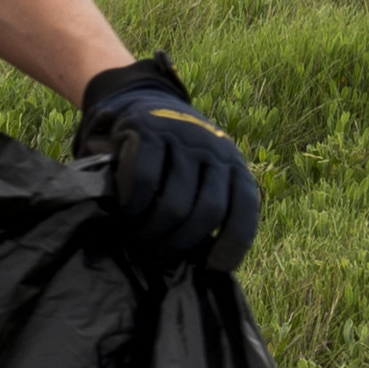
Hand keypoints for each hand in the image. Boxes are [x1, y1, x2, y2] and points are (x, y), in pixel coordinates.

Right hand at [73, 55, 262, 270]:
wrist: (141, 100)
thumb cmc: (172, 155)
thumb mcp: (200, 172)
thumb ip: (206, 202)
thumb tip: (202, 260)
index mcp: (234, 165)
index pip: (244, 209)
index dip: (232, 244)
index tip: (212, 267)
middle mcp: (215, 150)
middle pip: (207, 212)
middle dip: (181, 244)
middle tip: (157, 259)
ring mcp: (183, 139)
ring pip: (174, 203)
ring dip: (153, 232)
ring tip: (137, 242)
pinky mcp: (149, 132)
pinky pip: (143, 181)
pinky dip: (134, 206)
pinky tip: (124, 215)